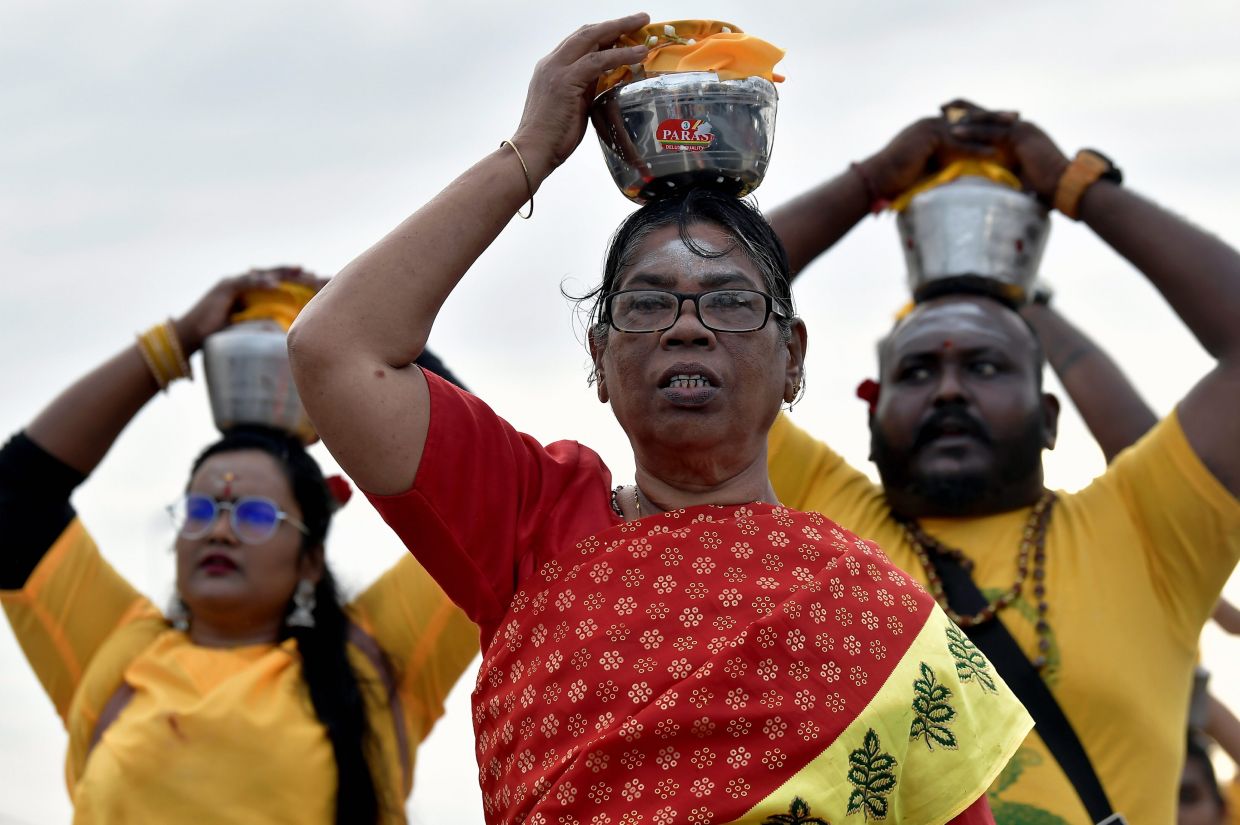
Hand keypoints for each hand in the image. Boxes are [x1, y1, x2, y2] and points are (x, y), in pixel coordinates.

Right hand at [174, 266, 324, 352]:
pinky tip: (274, 284)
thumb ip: (267, 325)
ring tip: (303, 272)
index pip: (281, 284)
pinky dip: (259, 282)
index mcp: (254, 293)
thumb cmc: (220, 338)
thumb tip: (292, 334)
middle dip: (299, 275)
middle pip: (277, 275)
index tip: (321, 283)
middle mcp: (246, 284)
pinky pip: (244, 282)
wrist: (191, 338)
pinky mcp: (224, 288)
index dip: (300, 283)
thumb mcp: (251, 330)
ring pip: (264, 274)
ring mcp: (235, 283)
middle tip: (319, 275)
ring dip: (284, 273)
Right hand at [511, 13, 648, 181]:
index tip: (623, 31)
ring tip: (642, 24)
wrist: (533, 151)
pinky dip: (621, 54)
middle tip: (639, 19)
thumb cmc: (552, 136)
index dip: (603, 33)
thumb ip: (584, 88)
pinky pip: (598, 61)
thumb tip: (604, 79)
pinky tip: (638, 53)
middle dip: (615, 24)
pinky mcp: (566, 81)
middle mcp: (552, 63)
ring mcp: (557, 70)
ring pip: (593, 39)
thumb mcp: (571, 105)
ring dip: (621, 29)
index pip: (579, 41)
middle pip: (587, 33)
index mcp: (551, 68)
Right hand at [856, 100, 1015, 200]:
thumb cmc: (894, 180)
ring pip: (966, 127)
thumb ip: (939, 164)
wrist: (876, 179)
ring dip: (991, 129)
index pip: (962, 121)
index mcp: (930, 128)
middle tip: (1016, 116)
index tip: (1005, 122)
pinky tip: (994, 154)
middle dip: (993, 117)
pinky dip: (975, 149)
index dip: (984, 121)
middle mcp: (931, 123)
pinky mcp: (927, 138)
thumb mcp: (922, 168)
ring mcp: (929, 128)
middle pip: (968, 118)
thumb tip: (955, 173)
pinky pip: (957, 143)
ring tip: (1014, 131)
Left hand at [943, 100, 1069, 202]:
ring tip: (943, 113)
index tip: (951, 117)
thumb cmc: (1044, 189)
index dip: (973, 119)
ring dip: (964, 117)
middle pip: (988, 115)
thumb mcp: (1016, 177)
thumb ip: (1000, 173)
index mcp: (1019, 137)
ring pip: (988, 120)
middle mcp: (1020, 128)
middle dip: (965, 110)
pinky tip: (955, 131)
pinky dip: (973, 131)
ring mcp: (1022, 129)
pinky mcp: (1022, 135)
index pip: (992, 124)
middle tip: (943, 105)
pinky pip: (992, 131)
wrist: (1065, 187)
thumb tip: (980, 183)